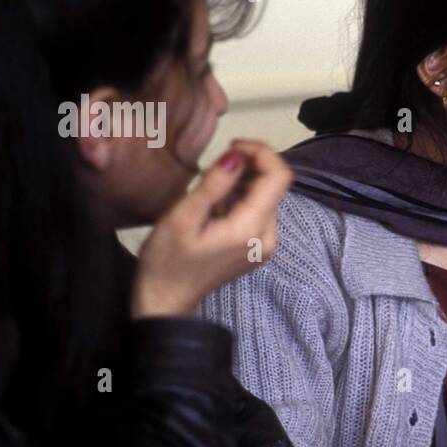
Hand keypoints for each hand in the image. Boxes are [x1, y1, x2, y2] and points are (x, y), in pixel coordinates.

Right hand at [131, 139, 291, 317]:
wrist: (166, 301)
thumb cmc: (167, 260)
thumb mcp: (184, 218)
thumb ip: (214, 185)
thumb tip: (237, 156)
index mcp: (253, 228)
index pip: (279, 176)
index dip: (261, 152)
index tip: (232, 145)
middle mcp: (269, 236)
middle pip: (275, 185)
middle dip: (249, 166)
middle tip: (213, 166)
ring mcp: (265, 244)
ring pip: (266, 196)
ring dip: (243, 182)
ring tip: (208, 188)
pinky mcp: (257, 247)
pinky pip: (258, 211)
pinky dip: (241, 198)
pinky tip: (214, 205)